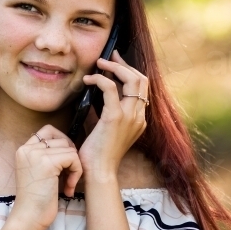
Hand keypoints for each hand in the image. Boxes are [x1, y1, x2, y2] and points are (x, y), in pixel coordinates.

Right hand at [13, 125, 82, 229]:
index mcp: (23, 150)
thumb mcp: (37, 172)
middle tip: (67, 176)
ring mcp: (36, 154)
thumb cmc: (36, 200)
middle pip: (61, 139)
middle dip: (70, 157)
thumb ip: (46, 157)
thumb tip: (69, 145)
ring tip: (66, 184)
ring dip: (74, 167)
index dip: (62, 143)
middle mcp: (28, 148)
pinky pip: (73, 158)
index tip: (65, 162)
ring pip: (69, 148)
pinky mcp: (47, 162)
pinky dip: (76, 173)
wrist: (29, 217)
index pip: (48, 131)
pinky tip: (68, 188)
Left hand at [78, 48, 148, 180]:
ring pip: (131, 79)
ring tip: (99, 64)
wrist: (99, 173)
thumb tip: (96, 93)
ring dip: (114, 67)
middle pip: (141, 79)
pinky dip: (99, 79)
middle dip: (124, 64)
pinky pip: (109, 88)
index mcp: (140, 119)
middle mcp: (139, 116)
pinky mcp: (115, 118)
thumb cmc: (99, 154)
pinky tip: (88, 80)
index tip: (115, 63)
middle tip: (108, 57)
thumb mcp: (107, 129)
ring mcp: (130, 116)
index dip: (130, 71)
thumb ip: (107, 111)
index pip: (142, 87)